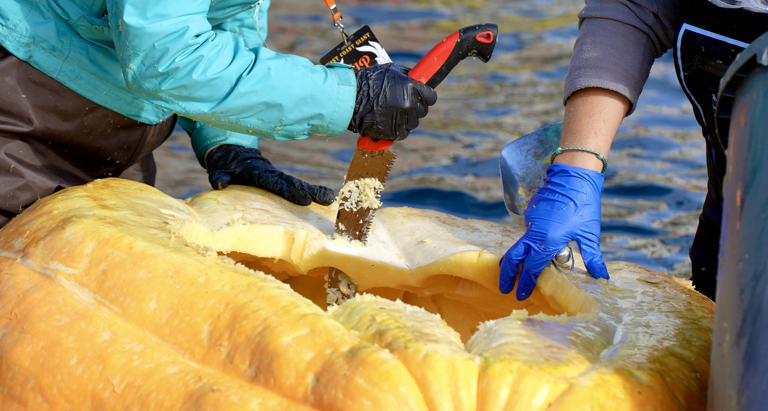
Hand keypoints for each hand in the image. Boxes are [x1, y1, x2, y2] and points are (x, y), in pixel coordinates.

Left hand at [206, 145, 334, 205]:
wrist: (232, 153)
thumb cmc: (225, 165)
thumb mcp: (219, 170)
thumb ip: (219, 176)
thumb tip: (219, 183)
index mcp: (258, 173)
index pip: (275, 183)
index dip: (289, 191)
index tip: (304, 200)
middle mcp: (271, 174)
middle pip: (292, 183)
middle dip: (309, 191)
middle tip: (325, 200)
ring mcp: (277, 176)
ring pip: (297, 184)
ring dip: (314, 191)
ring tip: (330, 199)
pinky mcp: (281, 180)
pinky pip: (297, 186)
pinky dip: (311, 191)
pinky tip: (325, 198)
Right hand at [348, 63, 437, 140]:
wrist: (350, 99)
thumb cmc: (369, 81)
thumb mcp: (391, 70)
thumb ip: (408, 76)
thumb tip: (418, 79)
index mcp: (411, 88)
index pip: (431, 96)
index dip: (427, 96)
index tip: (422, 96)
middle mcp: (409, 105)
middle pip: (423, 110)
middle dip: (416, 107)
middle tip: (404, 103)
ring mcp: (402, 120)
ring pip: (413, 122)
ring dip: (406, 118)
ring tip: (393, 112)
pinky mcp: (393, 132)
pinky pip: (403, 132)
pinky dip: (397, 128)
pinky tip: (388, 120)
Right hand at [499, 163, 608, 299]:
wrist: (573, 175)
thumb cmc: (583, 204)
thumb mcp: (589, 233)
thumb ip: (593, 257)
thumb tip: (603, 277)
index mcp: (548, 241)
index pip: (533, 267)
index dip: (527, 282)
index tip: (521, 294)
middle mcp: (534, 234)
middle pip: (514, 258)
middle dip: (508, 275)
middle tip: (505, 289)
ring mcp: (530, 223)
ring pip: (516, 247)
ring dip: (511, 262)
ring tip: (507, 275)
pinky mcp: (531, 216)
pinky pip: (523, 236)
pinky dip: (521, 249)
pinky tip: (525, 255)